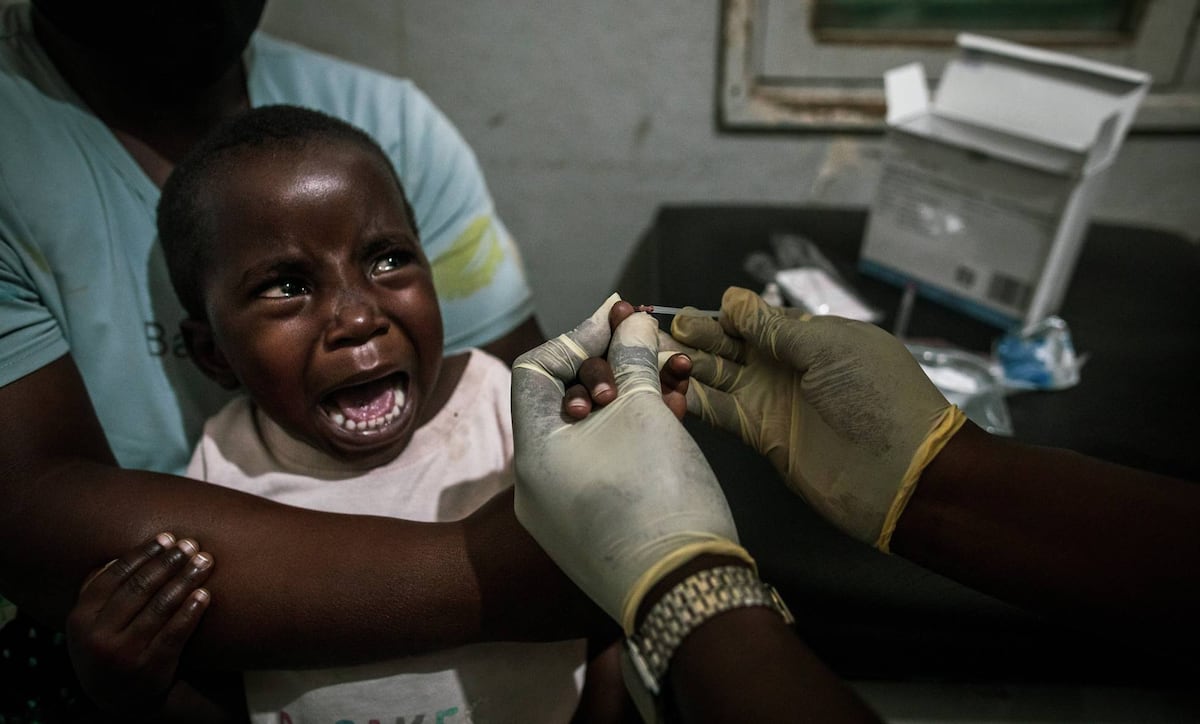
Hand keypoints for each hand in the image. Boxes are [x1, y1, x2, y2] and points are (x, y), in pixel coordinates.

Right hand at [66, 533, 213, 719]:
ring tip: (204, 561)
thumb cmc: (110, 644)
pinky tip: (205, 594)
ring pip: (161, 607)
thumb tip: (129, 550)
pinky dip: (191, 610)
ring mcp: (124, 655)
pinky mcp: (150, 669)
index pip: (114, 576)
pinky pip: (175, 632)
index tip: (167, 537)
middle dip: (169, 562)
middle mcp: (98, 637)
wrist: (120, 697)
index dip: (143, 554)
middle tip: (191, 544)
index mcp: (80, 619)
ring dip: (186, 579)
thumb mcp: (92, 622)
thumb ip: (101, 588)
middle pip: (140, 588)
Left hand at [512, 295, 751, 631]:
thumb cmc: (660, 497)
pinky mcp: (595, 529)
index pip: (535, 370)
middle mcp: (537, 485)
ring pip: (592, 433)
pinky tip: (674, 410)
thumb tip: (632, 324)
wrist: (690, 590)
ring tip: (674, 374)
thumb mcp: (645, 412)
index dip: (580, 336)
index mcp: (533, 454)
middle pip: (565, 399)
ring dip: (631, 396)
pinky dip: (634, 435)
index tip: (622, 319)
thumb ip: (633, 359)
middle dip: (613, 365)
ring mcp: (564, 511)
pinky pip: (605, 466)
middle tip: (652, 345)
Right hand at [670, 286, 964, 549]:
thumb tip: (731, 299)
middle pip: (730, 345)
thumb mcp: (829, 348)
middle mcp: (786, 365)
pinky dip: (694, 401)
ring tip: (648, 356)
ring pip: (718, 376)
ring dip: (686, 366)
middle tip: (652, 331)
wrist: (902, 475)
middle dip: (694, 337)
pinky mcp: (761, 435)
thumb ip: (775, 327)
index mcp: (810, 336)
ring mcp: (772, 400)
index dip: (720, 315)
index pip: (754, 318)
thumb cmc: (877, 398)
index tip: (682, 313)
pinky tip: (668, 391)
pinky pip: (720, 412)